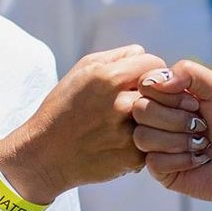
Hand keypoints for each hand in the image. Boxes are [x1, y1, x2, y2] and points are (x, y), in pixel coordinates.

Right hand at [0, 46, 179, 202]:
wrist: (46, 155)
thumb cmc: (64, 108)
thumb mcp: (82, 71)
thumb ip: (117, 57)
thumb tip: (143, 53)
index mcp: (108, 78)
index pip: (156, 65)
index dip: (152, 71)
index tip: (145, 80)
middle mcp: (121, 104)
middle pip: (165, 91)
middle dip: (158, 94)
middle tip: (145, 101)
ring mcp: (129, 132)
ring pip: (164, 117)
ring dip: (157, 118)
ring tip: (140, 121)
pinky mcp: (133, 157)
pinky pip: (156, 142)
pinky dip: (148, 140)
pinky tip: (128, 141)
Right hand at [130, 60, 211, 210]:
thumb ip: (188, 71)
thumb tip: (154, 81)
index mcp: (169, 95)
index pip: (145, 85)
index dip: (170, 96)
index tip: (196, 104)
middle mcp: (158, 117)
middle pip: (140, 110)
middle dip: (177, 120)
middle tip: (202, 126)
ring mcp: (156, 143)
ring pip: (143, 136)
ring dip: (180, 141)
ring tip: (201, 144)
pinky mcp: (159, 169)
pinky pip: (153, 161)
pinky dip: (182, 160)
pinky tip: (197, 160)